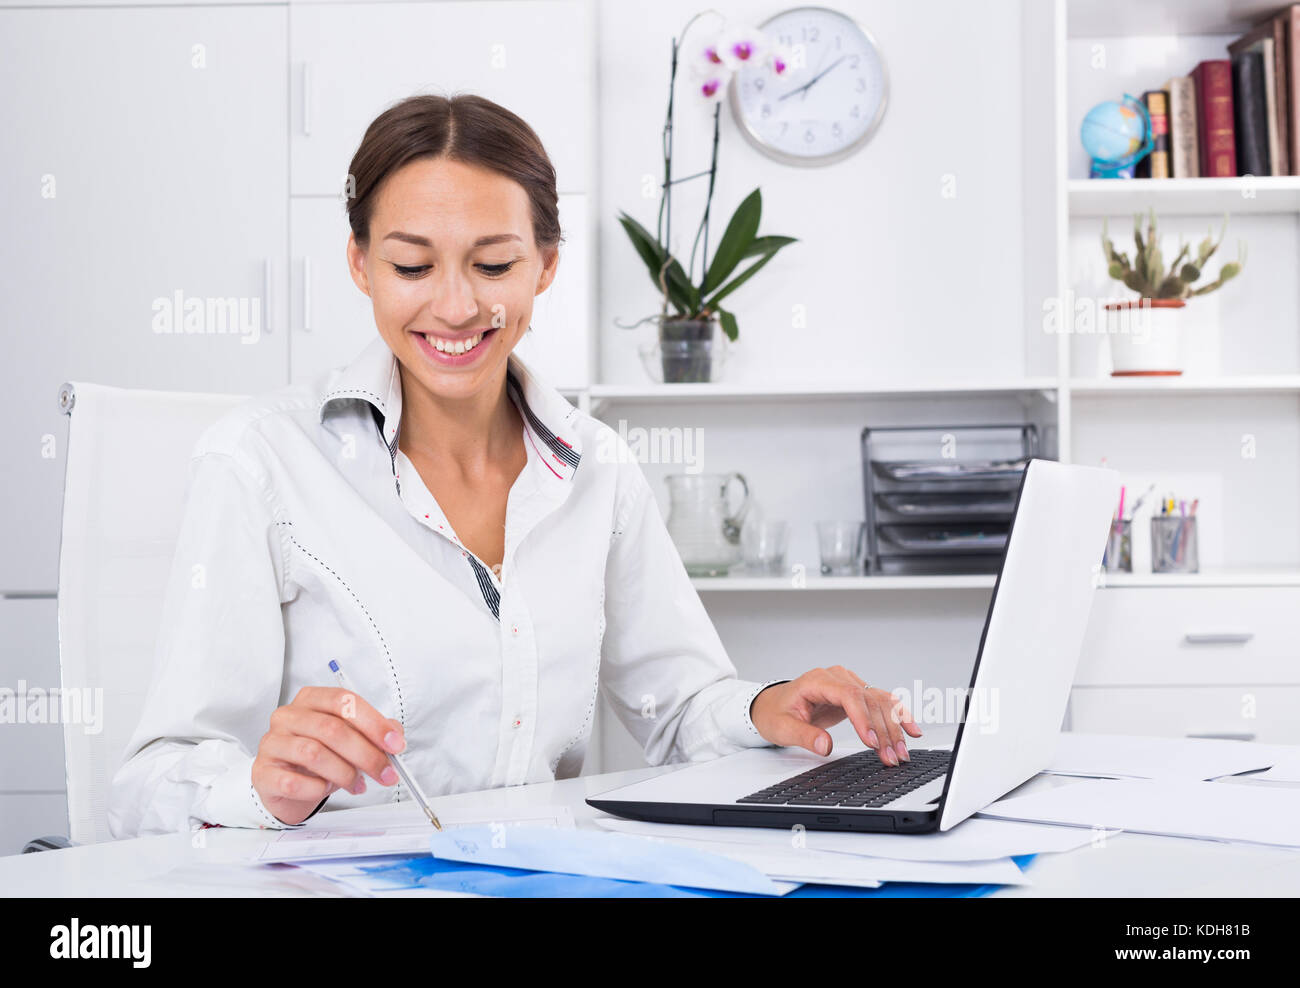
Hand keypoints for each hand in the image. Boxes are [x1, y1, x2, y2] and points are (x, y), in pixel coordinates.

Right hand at [252, 686, 406, 824]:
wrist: (285, 784)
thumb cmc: (320, 756)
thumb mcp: (349, 739)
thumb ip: (373, 734)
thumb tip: (395, 737)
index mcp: (311, 699)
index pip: (343, 701)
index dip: (373, 723)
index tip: (396, 744)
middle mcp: (288, 715)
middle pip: (332, 729)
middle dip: (366, 754)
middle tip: (386, 773)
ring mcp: (271, 742)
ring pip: (314, 754)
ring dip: (344, 773)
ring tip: (356, 784)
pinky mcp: (262, 771)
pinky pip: (293, 781)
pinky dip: (316, 789)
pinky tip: (325, 790)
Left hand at [749, 666, 921, 764]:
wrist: (773, 705)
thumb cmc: (776, 713)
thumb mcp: (783, 728)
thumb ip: (804, 736)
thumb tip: (825, 746)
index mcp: (818, 681)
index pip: (849, 695)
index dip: (864, 719)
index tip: (872, 743)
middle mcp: (837, 678)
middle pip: (869, 700)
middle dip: (883, 731)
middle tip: (892, 757)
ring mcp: (849, 683)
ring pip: (880, 702)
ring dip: (894, 728)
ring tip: (902, 753)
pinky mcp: (856, 693)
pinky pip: (881, 703)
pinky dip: (897, 717)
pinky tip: (912, 731)